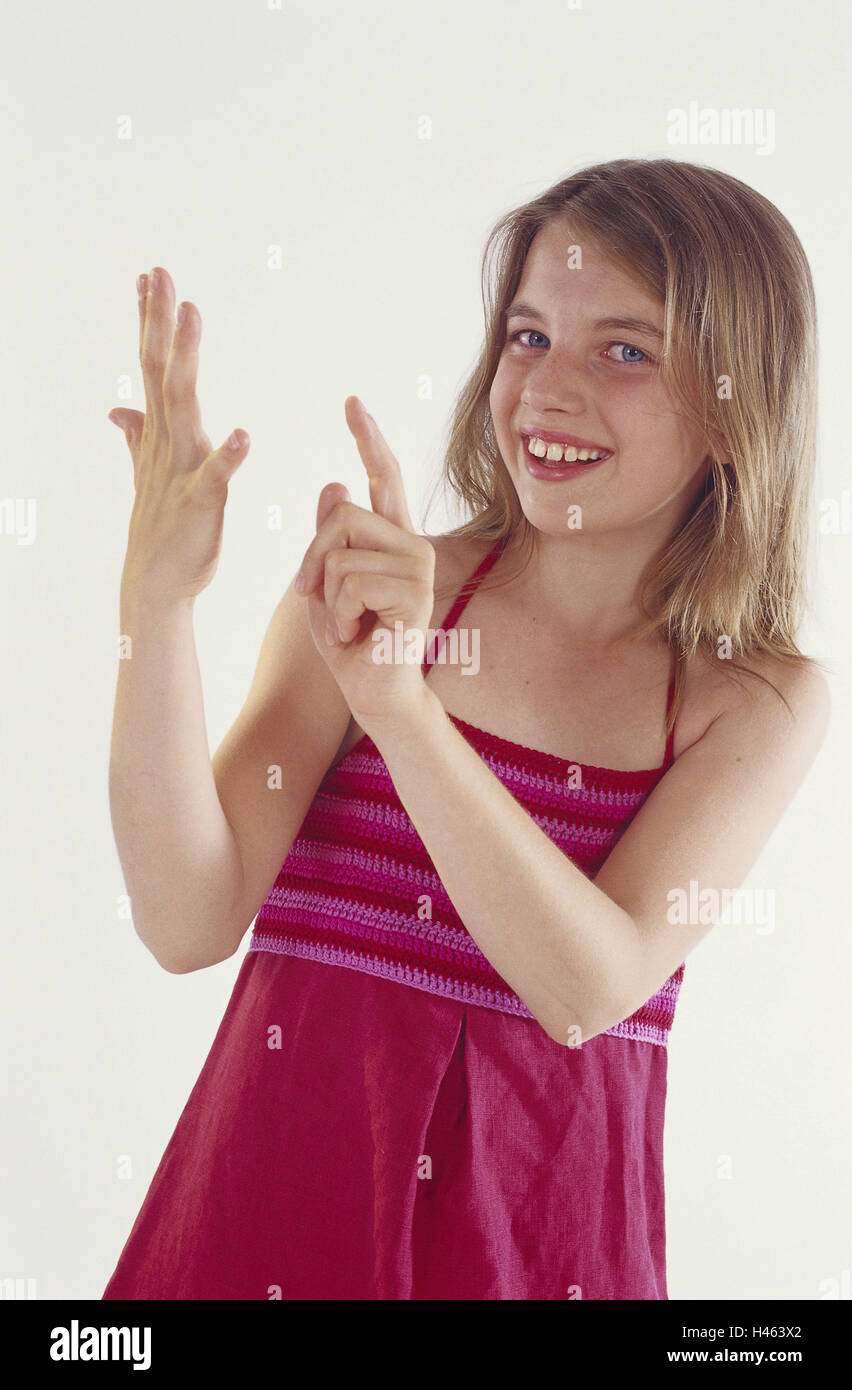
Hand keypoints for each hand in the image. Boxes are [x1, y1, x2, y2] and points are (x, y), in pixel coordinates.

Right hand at [109, 266, 249, 606]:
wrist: (157, 584)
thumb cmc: (162, 530)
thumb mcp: (148, 475)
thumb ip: (136, 438)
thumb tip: (118, 409)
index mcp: (161, 434)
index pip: (154, 367)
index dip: (151, 322)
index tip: (150, 277)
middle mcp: (168, 443)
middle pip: (161, 371)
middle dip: (159, 322)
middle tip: (160, 273)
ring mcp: (181, 470)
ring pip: (182, 405)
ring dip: (186, 359)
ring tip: (192, 316)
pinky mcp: (201, 502)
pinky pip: (216, 476)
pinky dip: (228, 456)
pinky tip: (244, 435)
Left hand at [295, 397, 435, 730]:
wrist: (374, 692)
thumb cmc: (350, 642)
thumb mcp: (324, 585)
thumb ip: (328, 540)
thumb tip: (333, 482)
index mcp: (392, 537)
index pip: (384, 477)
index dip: (368, 439)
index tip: (352, 402)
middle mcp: (412, 545)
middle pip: (341, 513)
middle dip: (312, 557)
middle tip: (311, 596)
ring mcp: (419, 569)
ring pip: (341, 554)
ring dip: (326, 596)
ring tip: (346, 623)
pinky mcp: (416, 595)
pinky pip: (351, 583)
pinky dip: (340, 614)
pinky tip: (359, 633)